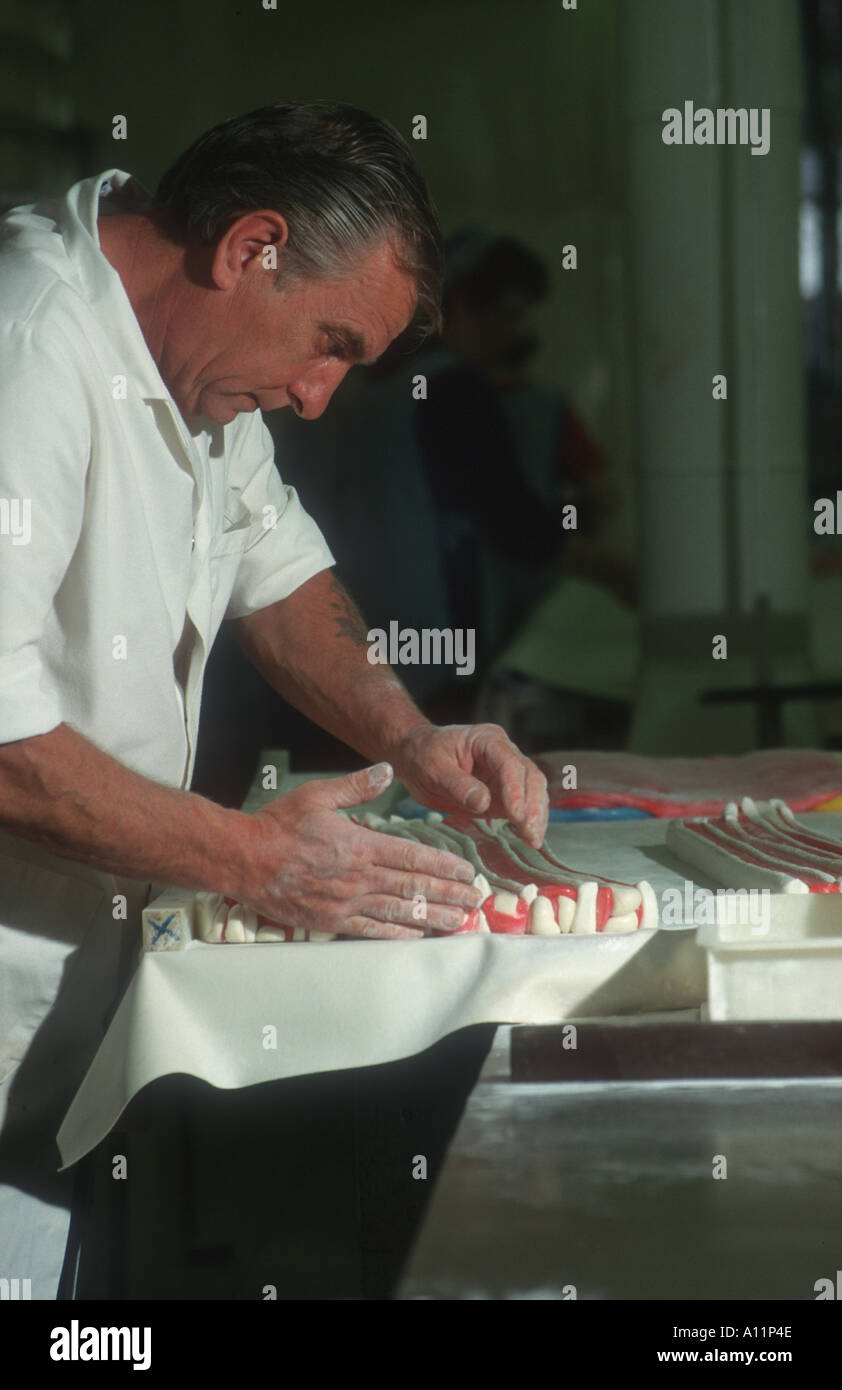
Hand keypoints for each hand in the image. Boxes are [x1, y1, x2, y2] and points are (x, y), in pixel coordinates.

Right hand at [242, 763, 482, 938]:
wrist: (243, 859)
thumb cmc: (279, 825)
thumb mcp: (318, 795)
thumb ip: (357, 786)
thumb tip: (387, 769)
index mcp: (360, 845)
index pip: (413, 857)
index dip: (444, 867)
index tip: (467, 872)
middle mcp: (358, 877)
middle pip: (414, 888)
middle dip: (449, 895)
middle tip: (476, 902)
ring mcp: (346, 902)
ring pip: (399, 912)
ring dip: (433, 917)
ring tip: (459, 922)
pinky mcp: (331, 920)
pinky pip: (371, 931)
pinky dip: (397, 934)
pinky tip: (417, 937)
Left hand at [390, 723, 548, 847]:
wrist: (416, 756)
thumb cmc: (423, 754)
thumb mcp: (433, 767)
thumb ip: (458, 784)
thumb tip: (483, 802)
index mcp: (487, 740)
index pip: (509, 764)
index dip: (515, 790)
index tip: (515, 815)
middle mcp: (503, 753)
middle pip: (530, 777)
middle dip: (533, 806)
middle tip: (531, 834)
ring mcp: (506, 774)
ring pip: (533, 791)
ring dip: (536, 816)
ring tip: (533, 840)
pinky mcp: (503, 793)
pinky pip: (523, 805)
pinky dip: (528, 821)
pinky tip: (530, 838)